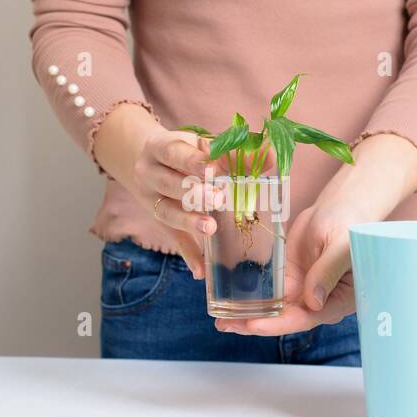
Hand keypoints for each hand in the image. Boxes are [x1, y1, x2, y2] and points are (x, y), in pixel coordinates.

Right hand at [132, 129, 225, 274]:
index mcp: (159, 148)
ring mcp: (151, 201)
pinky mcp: (160, 224)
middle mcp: (149, 174)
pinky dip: (189, 255)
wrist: (147, 163)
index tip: (212, 170)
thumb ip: (234, 152)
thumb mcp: (203, 145)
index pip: (173, 153)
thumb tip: (270, 153)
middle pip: (168, 184)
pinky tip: (201, 271)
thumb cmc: (186, 152)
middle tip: (218, 199)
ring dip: (189, 222)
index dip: (192, 162)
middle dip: (193, 193)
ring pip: (168, 213)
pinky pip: (174, 240)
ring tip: (210, 229)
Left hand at [216, 133, 416, 335]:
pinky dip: (249, 297)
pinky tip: (228, 299)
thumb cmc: (350, 224)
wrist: (340, 208)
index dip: (279, 323)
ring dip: (247, 314)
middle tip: (226, 325)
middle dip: (255, 324)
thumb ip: (328, 272)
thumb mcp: (342, 246)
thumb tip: (312, 301)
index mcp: (338, 300)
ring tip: (220, 320)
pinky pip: (267, 291)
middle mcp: (318, 301)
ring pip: (272, 308)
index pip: (306, 317)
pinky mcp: (288, 278)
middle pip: (284, 318)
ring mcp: (301, 290)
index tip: (254, 324)